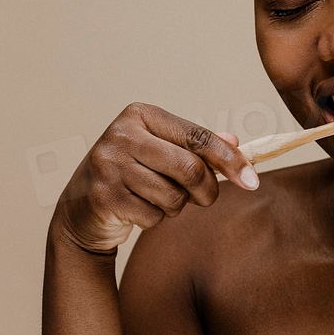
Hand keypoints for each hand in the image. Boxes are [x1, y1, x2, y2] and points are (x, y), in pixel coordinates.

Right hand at [51, 103, 259, 253]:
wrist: (81, 209)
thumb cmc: (131, 174)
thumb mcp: (160, 151)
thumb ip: (196, 146)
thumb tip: (237, 144)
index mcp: (139, 115)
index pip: (197, 136)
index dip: (229, 160)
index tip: (252, 180)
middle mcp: (121, 134)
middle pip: (189, 168)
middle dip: (207, 190)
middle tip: (205, 199)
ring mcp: (108, 165)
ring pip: (173, 196)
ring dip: (175, 206)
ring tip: (156, 199)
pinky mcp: (103, 196)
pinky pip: (153, 216)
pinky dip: (154, 219)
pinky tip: (137, 210)